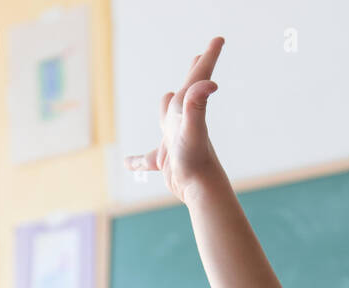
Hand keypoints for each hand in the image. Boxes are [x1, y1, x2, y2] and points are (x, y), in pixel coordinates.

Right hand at [126, 36, 225, 203]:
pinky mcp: (166, 159)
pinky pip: (148, 158)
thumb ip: (197, 103)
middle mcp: (182, 120)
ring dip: (167, 107)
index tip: (220, 39)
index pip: (198, 76)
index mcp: (187, 108)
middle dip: (193, 73)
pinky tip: (129, 163)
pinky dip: (138, 160)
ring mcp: (173, 139)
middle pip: (187, 90)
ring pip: (168, 118)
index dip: (208, 56)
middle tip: (199, 57)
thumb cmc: (196, 158)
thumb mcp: (192, 127)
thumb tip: (210, 83)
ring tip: (169, 96)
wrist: (198, 188)